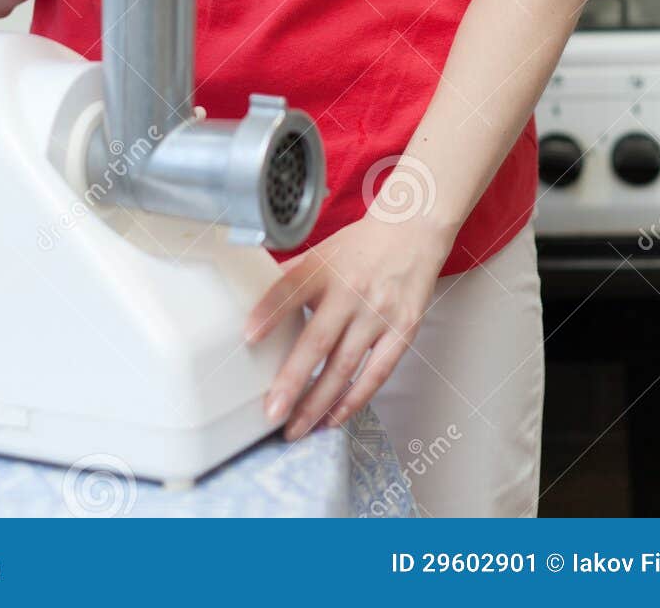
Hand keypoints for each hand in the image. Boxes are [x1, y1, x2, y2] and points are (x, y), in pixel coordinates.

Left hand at [244, 213, 448, 441]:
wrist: (411, 232)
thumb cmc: (359, 247)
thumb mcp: (321, 253)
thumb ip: (291, 279)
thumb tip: (251, 301)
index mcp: (324, 268)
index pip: (291, 288)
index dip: (269, 312)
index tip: (248, 336)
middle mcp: (350, 291)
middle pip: (318, 340)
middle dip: (293, 381)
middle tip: (271, 412)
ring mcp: (378, 313)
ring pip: (346, 365)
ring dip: (319, 402)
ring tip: (297, 428)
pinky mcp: (402, 330)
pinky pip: (377, 373)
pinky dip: (355, 399)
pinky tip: (335, 417)